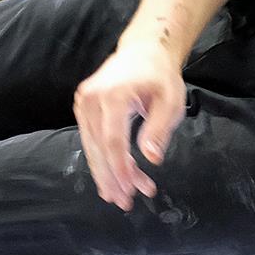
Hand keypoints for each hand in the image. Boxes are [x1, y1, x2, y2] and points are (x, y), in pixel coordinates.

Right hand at [73, 46, 186, 210]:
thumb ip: (159, 129)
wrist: (144, 51)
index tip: (129, 190)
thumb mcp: (171, 101)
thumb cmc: (160, 76)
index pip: (112, 140)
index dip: (120, 168)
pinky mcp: (83, 107)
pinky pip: (92, 139)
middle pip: (98, 147)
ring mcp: (84, 102)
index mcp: (113, 95)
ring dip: (108, 173)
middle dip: (111, 178)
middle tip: (125, 203)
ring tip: (122, 196)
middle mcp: (92, 98)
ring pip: (93, 147)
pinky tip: (115, 177)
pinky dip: (104, 159)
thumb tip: (152, 158)